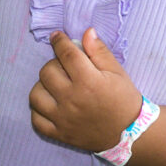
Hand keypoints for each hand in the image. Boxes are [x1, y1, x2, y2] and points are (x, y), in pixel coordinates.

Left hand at [29, 28, 143, 151]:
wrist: (130, 134)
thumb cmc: (124, 99)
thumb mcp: (117, 72)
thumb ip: (99, 51)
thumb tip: (87, 32)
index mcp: (88, 82)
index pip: (66, 54)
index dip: (59, 41)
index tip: (56, 37)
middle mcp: (72, 99)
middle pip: (47, 72)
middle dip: (54, 63)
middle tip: (64, 67)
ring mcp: (63, 119)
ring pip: (36, 94)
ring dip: (43, 86)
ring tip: (55, 86)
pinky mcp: (59, 134)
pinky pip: (36, 119)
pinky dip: (38, 110)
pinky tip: (50, 104)